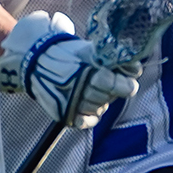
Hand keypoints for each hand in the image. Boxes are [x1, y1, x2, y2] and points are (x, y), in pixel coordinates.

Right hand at [0, 11, 139, 128]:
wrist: (35, 61)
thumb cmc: (68, 54)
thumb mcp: (91, 50)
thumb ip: (114, 59)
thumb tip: (136, 68)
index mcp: (89, 72)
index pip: (118, 86)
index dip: (125, 84)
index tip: (127, 82)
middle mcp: (81, 90)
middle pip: (109, 98)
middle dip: (111, 90)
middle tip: (103, 81)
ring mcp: (72, 104)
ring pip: (99, 109)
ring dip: (100, 101)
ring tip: (90, 89)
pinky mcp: (65, 114)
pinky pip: (86, 122)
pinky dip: (90, 116)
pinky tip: (87, 106)